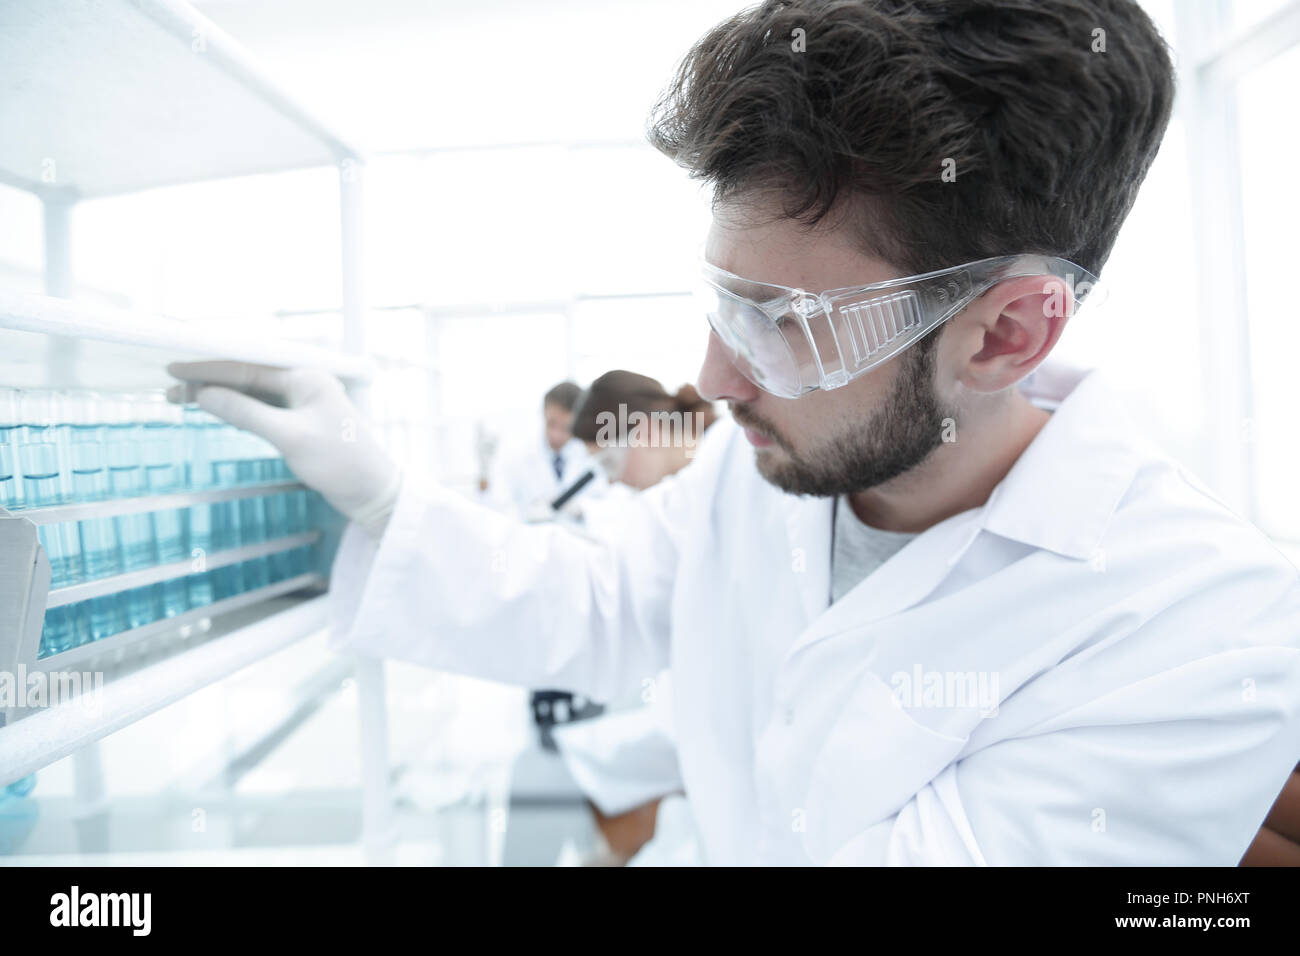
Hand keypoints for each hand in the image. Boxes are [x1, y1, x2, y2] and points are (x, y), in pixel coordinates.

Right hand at [167, 361, 400, 537]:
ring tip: (179, 399)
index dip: (208, 367)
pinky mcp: (300, 422)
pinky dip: (236, 409)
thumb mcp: (290, 437)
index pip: (248, 366)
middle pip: (247, 376)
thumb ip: (247, 414)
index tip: (173, 367)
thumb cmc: (341, 463)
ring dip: (218, 396)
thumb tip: (203, 395)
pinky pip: (260, 408)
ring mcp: (302, 402)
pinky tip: (212, 409)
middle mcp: (305, 383)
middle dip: (208, 381)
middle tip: (168, 389)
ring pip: (251, 393)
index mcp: (307, 376)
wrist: (374, 494)